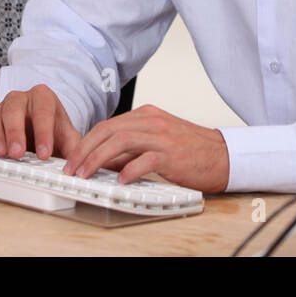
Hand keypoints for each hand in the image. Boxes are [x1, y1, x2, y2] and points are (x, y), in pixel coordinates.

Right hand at [0, 84, 81, 161]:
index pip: (43, 109)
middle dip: (15, 131)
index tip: (44, 154)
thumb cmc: (53, 132)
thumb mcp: (68, 138)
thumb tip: (80, 164)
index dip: (43, 131)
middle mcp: (21, 99)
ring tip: (0, 153)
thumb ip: (75, 149)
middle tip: (17, 153)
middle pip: (13, 107)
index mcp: (43, 97)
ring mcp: (2, 107)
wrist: (40, 131)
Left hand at [61, 104, 229, 192]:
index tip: (73, 158)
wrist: (223, 155)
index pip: (106, 125)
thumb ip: (132, 146)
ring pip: (119, 141)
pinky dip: (128, 170)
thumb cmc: (191, 149)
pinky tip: (120, 181)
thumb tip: (104, 161)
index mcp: (146, 115)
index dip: (85, 142)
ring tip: (86, 174)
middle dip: (84, 150)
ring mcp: (162, 136)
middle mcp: (151, 121)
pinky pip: (144, 159)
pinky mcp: (172, 154)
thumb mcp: (158, 139)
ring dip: (97, 159)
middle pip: (107, 130)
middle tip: (72, 168)